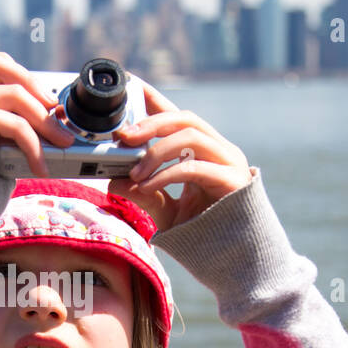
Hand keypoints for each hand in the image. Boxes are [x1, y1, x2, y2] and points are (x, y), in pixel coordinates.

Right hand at [0, 51, 74, 176]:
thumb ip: (9, 125)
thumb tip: (49, 118)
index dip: (22, 76)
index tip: (46, 99)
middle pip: (0, 64)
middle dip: (35, 85)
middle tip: (58, 114)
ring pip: (14, 95)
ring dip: (45, 120)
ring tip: (63, 143)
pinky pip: (14, 123)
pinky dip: (35, 145)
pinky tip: (40, 166)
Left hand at [106, 78, 252, 234]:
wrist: (234, 261)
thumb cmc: (204, 234)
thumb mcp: (166, 213)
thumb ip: (144, 196)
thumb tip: (114, 183)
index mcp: (205, 152)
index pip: (179, 118)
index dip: (157, 100)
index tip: (132, 86)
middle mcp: (220, 151)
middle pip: (185, 119)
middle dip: (151, 123)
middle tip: (123, 137)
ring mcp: (230, 164)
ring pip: (191, 136)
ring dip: (157, 150)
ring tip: (135, 172)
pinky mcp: (233, 181)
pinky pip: (195, 167)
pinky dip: (166, 174)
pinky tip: (148, 186)